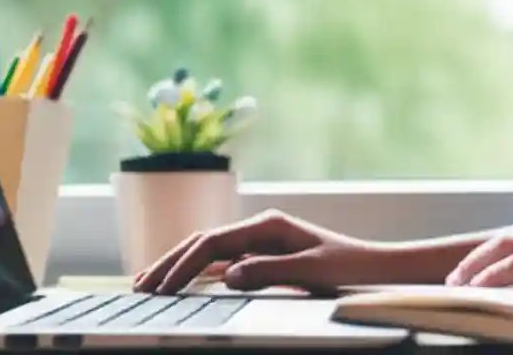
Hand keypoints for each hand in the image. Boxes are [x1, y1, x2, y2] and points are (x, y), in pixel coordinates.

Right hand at [133, 210, 387, 294]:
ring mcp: (261, 240)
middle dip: (170, 262)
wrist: (374, 266)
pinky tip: (181, 284)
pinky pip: (222, 262)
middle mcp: (260, 228)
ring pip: (208, 251)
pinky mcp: (264, 254)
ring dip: (178, 266)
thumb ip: (268, 271)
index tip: (161, 287)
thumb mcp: (311, 271)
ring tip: (149, 283)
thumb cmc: (347, 266)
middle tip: (139, 286)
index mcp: (267, 225)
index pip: (212, 243)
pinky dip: (198, 273)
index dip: (182, 265)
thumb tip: (226, 276)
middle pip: (203, 242)